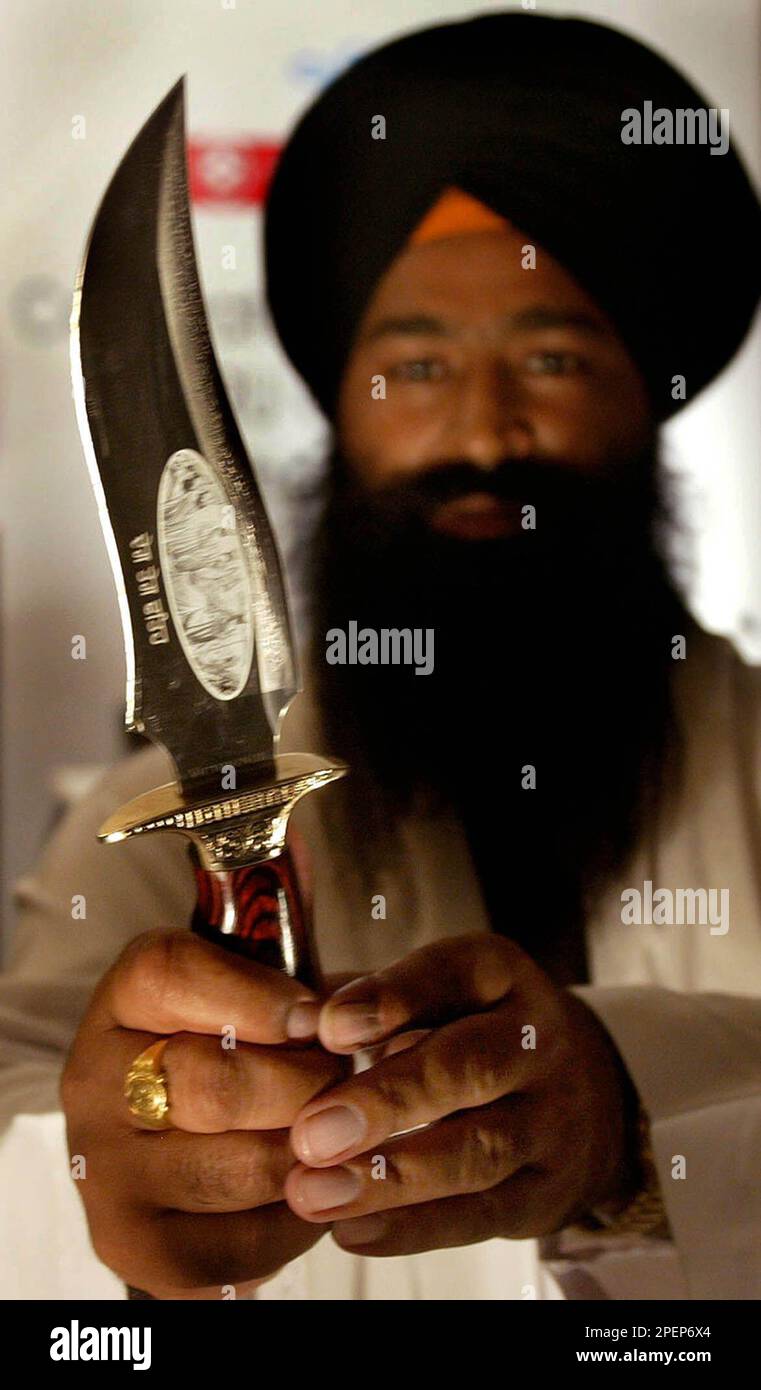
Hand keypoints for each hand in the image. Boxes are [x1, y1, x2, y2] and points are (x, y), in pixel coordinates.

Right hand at [61, 930, 348, 1297]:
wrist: (180, 1146)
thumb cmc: (241, 1052)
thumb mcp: (260, 993)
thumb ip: (300, 984)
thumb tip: (359, 1012)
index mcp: (126, 1000)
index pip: (172, 975)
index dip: (260, 996)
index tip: (315, 1018)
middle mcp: (96, 1081)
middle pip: (216, 1084)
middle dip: (309, 1086)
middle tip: (343, 1086)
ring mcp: (104, 1170)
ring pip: (241, 1168)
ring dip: (312, 1157)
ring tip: (331, 1141)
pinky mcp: (133, 1247)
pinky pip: (240, 1244)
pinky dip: (295, 1225)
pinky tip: (301, 1194)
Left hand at [284, 934, 639, 1255]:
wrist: (585, 1096)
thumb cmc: (469, 1032)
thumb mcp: (433, 992)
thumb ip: (362, 1002)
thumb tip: (288, 1027)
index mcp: (496, 974)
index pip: (448, 975)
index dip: (390, 999)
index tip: (327, 1027)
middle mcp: (534, 1040)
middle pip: (469, 1067)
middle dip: (387, 1100)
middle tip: (312, 1132)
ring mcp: (549, 1120)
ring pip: (476, 1151)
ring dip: (390, 1177)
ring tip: (313, 1192)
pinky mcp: (545, 1192)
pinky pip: (480, 1216)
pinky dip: (413, 1228)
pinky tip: (352, 1230)